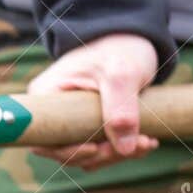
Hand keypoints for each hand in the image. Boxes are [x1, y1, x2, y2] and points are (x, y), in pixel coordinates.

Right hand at [28, 33, 160, 170]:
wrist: (133, 37)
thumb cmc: (120, 48)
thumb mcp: (121, 74)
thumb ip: (121, 109)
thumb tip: (124, 149)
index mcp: (47, 98)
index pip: (45, 140)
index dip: (68, 152)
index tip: (96, 148)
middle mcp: (54, 113)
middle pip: (67, 152)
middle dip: (104, 154)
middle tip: (140, 144)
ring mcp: (70, 121)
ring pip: (86, 154)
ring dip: (117, 155)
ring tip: (147, 142)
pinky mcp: (88, 126)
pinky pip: (99, 149)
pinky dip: (121, 150)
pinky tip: (145, 141)